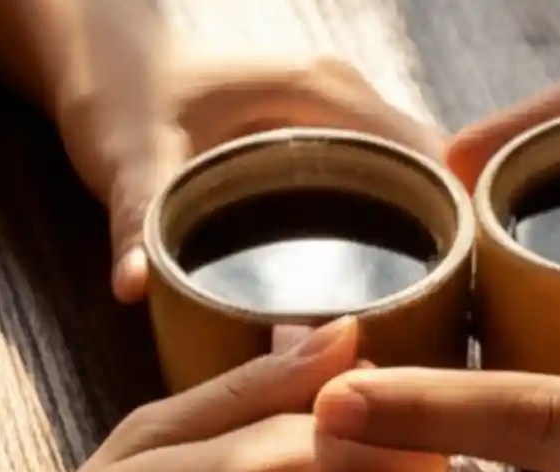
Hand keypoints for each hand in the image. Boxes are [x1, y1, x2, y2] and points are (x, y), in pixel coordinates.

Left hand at [54, 16, 443, 301]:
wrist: (102, 54)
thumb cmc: (118, 89)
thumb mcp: (127, 152)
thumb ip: (138, 217)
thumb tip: (136, 289)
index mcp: (322, 93)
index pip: (428, 156)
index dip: (454, 224)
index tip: (457, 300)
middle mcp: (348, 97)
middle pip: (435, 174)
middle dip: (448, 246)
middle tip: (443, 330)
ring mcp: (344, 115)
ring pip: (416, 180)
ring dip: (427, 239)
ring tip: (429, 323)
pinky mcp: (331, 136)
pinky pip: (389, 182)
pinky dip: (399, 230)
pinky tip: (389, 293)